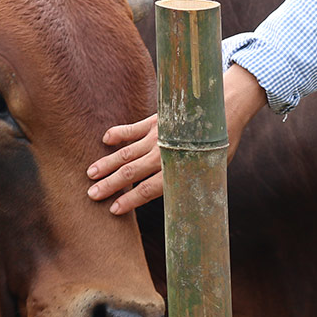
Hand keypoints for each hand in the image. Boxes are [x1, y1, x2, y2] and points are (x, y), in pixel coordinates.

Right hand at [86, 64, 266, 214]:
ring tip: (91, 173)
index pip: (148, 189)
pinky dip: (119, 133)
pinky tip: (106, 139)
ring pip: (127, 152)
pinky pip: (134, 128)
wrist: (225, 108)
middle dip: (111, 185)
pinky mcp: (157, 120)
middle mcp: (164, 152)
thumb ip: (190, 181)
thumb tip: (180, 202)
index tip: (114, 209)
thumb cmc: (220, 143)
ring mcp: (158, 134)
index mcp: (177, 167)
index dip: (130, 200)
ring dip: (108, 163)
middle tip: (92, 195)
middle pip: (132, 172)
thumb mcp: (210, 168)